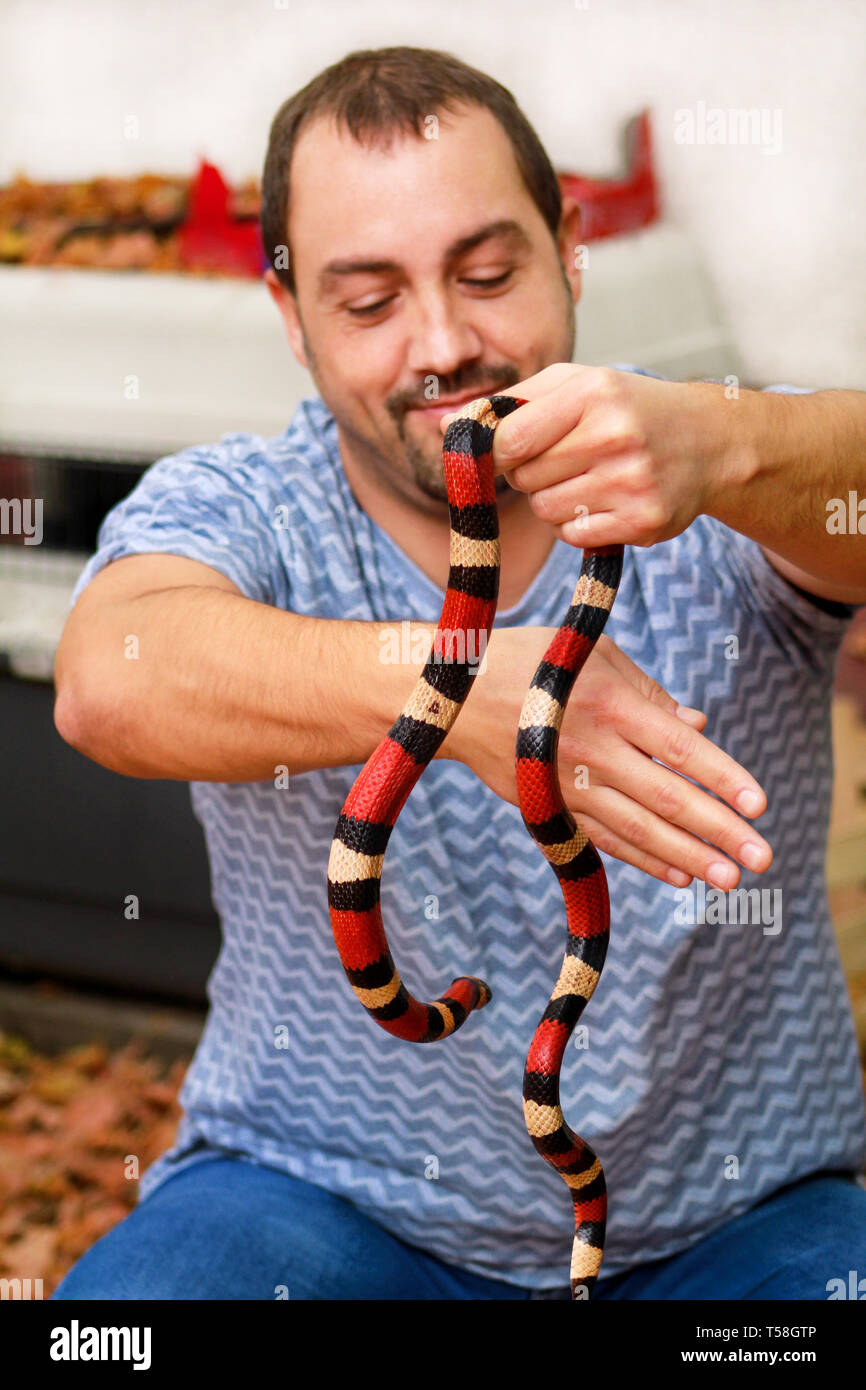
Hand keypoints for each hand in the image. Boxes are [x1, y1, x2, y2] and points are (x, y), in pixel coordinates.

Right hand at [442, 627, 771, 889]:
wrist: (447, 695)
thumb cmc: (530, 662)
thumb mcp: (592, 655)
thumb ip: (649, 691)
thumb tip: (699, 729)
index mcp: (608, 702)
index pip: (679, 748)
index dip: (722, 778)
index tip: (760, 804)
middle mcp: (589, 748)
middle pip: (666, 796)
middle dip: (718, 830)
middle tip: (762, 857)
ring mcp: (565, 783)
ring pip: (637, 828)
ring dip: (687, 856)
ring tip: (729, 877)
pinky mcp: (547, 805)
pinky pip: (602, 838)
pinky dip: (642, 858)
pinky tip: (678, 874)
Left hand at [443, 364, 732, 548]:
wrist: (708, 441)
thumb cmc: (626, 408)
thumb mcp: (575, 385)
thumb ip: (510, 404)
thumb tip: (447, 428)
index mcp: (594, 394)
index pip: (511, 438)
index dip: (501, 450)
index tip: (512, 448)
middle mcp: (615, 437)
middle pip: (525, 478)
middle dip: (531, 472)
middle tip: (564, 458)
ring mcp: (632, 483)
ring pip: (546, 509)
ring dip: (554, 498)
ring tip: (587, 476)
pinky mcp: (643, 522)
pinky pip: (573, 535)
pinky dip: (577, 523)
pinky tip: (604, 499)